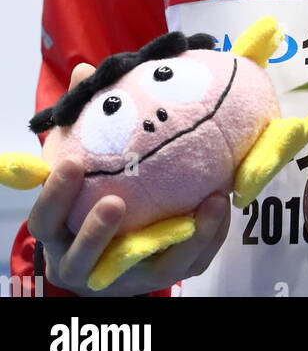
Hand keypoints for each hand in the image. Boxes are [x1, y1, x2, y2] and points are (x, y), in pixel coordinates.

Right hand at [27, 62, 231, 296]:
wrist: (115, 253)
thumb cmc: (95, 194)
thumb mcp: (86, 163)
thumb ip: (86, 124)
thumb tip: (86, 70)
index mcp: (59, 231)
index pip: (46, 219)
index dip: (55, 195)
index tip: (71, 164)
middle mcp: (80, 261)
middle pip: (81, 256)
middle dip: (95, 233)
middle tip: (114, 202)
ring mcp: (120, 277)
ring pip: (139, 270)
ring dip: (169, 239)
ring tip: (197, 204)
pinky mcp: (157, 279)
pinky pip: (182, 264)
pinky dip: (202, 238)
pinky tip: (219, 204)